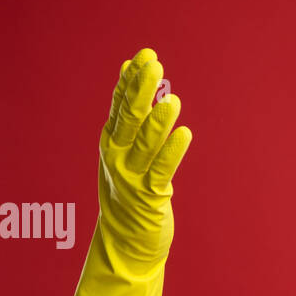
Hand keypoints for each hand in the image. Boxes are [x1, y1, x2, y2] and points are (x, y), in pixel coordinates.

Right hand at [97, 48, 191, 267]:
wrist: (124, 239)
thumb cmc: (128, 188)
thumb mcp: (124, 150)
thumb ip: (129, 113)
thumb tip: (133, 71)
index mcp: (110, 140)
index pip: (119, 104)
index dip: (131, 81)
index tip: (145, 56)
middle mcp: (116, 156)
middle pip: (130, 118)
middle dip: (142, 92)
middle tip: (155, 67)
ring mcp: (130, 177)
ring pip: (146, 144)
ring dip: (159, 122)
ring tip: (173, 101)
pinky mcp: (148, 197)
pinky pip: (162, 171)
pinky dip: (172, 152)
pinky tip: (184, 134)